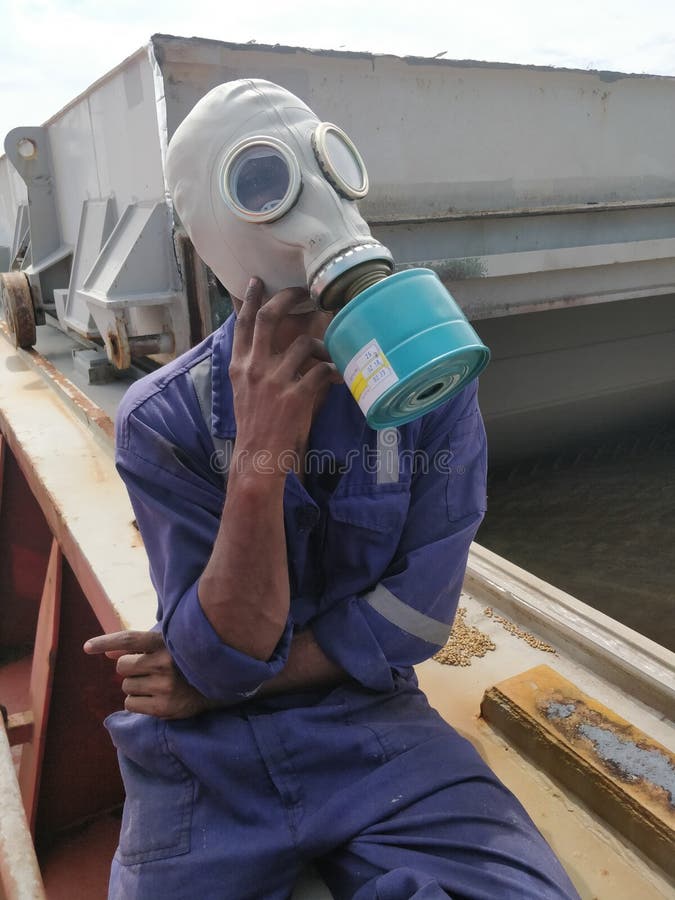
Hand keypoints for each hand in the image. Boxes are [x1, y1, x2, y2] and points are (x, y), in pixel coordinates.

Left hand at [83, 631, 216, 718]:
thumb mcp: (167, 646)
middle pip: (122, 667)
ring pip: (126, 687)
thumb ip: (139, 647)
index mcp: (166, 642)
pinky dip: (138, 702)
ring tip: (158, 684)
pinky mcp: (164, 708)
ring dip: (136, 686)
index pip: (130, 640)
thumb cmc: (186, 659)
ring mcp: (165, 687)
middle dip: (129, 669)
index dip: (106, 641)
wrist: (218, 682)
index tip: (86, 647)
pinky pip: (130, 705)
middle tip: (147, 670)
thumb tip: (107, 654)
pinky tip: (156, 697)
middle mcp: (165, 663)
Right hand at [230, 278, 340, 475]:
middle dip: (287, 298)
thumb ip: (254, 368)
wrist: (257, 458)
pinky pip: (322, 371)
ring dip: (321, 346)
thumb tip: (274, 349)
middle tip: (304, 290)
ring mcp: (274, 381)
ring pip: (303, 344)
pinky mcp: (295, 396)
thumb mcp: (243, 392)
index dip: (249, 299)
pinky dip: (334, 371)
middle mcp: (254, 368)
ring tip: (328, 356)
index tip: (257, 282)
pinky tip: (339, 376)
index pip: (242, 324)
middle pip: (268, 318)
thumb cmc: (255, 426)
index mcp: (239, 366)